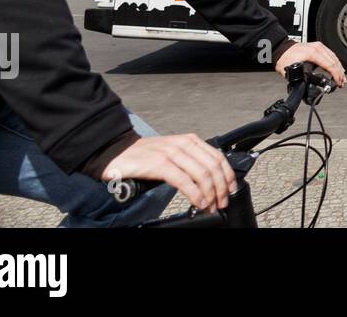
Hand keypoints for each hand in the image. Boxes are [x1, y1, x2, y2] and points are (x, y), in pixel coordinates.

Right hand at [102, 134, 235, 212]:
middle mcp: (184, 144)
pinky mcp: (160, 164)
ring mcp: (172, 154)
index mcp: (190, 141)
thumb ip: (191, 162)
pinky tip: (198, 202)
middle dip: (221, 188)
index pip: (218, 157)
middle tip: (221, 202)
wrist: (117, 151)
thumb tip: (208, 181)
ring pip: (202, 174)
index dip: (227, 176)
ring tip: (210, 206)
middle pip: (213, 167)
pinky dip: (195, 194)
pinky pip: (184, 181)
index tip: (230, 190)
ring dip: (210, 194)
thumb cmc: (144, 155)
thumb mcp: (174, 153)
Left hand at [276, 40, 345, 86]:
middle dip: (340, 73)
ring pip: (334, 57)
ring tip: (342, 77)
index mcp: (313, 53)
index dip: (336, 75)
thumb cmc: (284, 58)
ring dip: (339, 68)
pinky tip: (337, 67)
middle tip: (342, 82)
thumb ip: (302, 78)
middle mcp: (317, 48)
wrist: (280, 50)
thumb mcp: (293, 71)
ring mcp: (318, 46)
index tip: (338, 82)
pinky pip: (330, 54)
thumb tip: (310, 85)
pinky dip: (335, 62)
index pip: (330, 65)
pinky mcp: (317, 47)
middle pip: (334, 61)